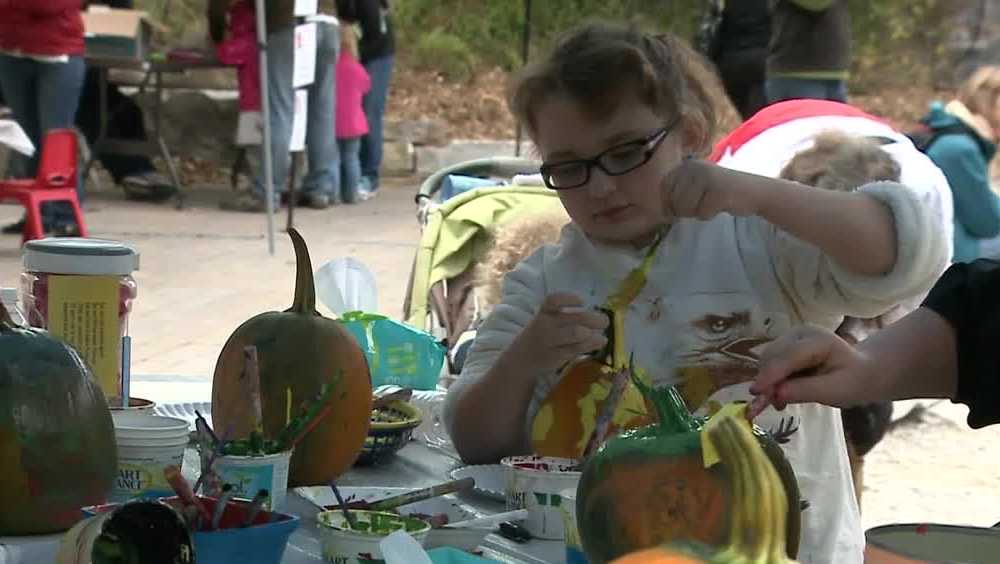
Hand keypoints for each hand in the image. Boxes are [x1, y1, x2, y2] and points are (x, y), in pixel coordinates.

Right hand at [512, 293, 608, 374]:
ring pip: (576, 333)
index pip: (553, 300)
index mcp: (543, 312)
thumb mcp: (547, 321)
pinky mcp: (555, 356)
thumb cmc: (541, 335)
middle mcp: (545, 325)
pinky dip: (591, 345)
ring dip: (593, 333)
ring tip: (602, 335)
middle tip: (605, 321)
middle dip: (593, 319)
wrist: (522, 358)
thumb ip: (568, 317)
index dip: (569, 299)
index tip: (582, 301)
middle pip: (572, 318)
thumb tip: (598, 314)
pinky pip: (577, 348)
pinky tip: (600, 342)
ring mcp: (549, 341)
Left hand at [661, 159, 760, 219]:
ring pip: (686, 209)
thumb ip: (674, 195)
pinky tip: (720, 204)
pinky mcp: (718, 190)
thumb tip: (656, 211)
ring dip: (699, 212)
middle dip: (687, 209)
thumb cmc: (718, 193)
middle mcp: (693, 167)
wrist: (753, 191)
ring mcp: (706, 177)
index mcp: (684, 166)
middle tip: (704, 201)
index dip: (672, 204)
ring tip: (711, 201)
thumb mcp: (693, 188)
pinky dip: (710, 214)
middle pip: (674, 203)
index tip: (689, 201)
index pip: (663, 192)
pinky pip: (702, 213)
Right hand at [750, 325, 873, 410]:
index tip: (755, 393)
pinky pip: (769, 363)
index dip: (770, 374)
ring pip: (767, 360)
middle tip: (771, 406)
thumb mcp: (836, 391)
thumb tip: (776, 394)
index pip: (788, 356)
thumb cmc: (853, 381)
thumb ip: (806, 391)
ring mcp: (790, 338)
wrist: (861, 371)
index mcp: (818, 340)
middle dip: (767, 381)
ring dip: (767, 382)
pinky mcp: (784, 346)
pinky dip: (770, 380)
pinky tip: (779, 394)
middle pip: (772, 356)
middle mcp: (800, 333)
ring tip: (780, 402)